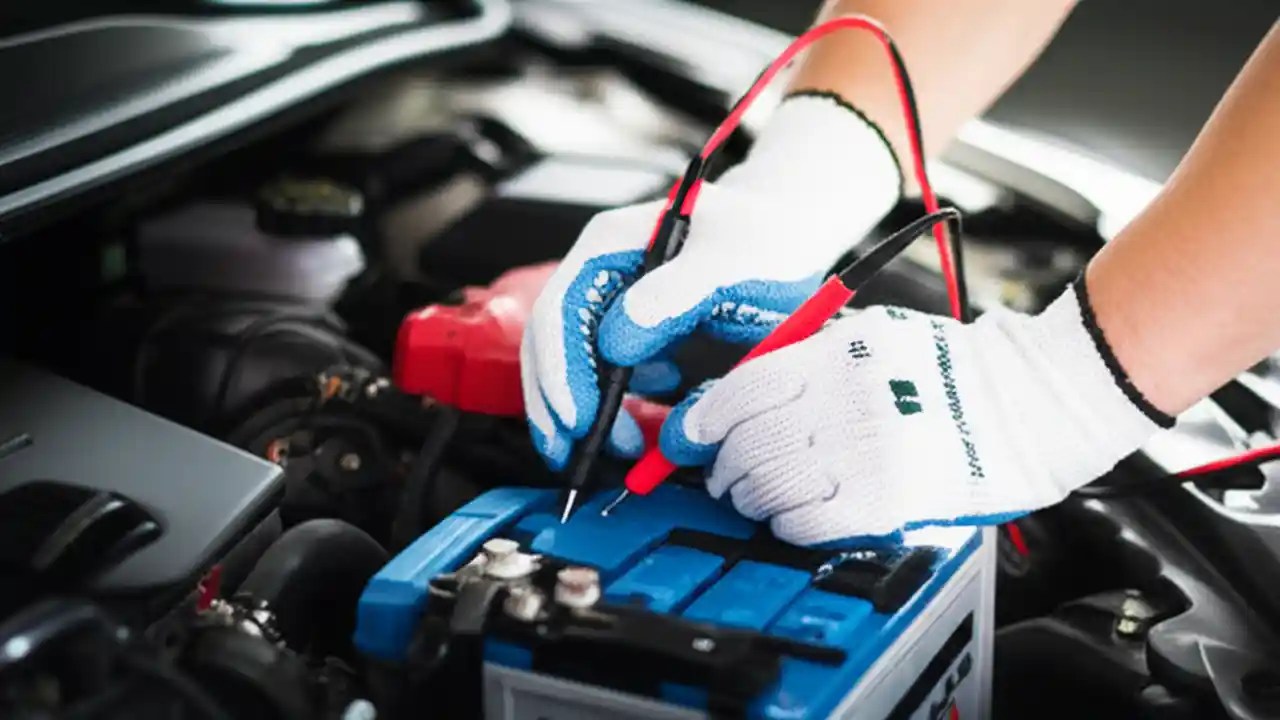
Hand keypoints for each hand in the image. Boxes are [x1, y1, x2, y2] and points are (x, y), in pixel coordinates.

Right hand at [522, 93, 901, 468]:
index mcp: (611, 243)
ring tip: (618, 449)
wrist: (789, 238)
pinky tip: (643, 420)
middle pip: (551, 341)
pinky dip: (614, 406)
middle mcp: (600, 270)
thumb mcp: (731, 262)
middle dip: (558, 403)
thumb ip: (677, 293)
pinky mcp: (630, 329)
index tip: (577, 421)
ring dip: (583, 411)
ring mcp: (611, 300)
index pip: (561, 310)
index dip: (561, 371)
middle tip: (576, 456)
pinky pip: (605, 373)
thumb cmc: (766, 242)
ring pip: (573, 363)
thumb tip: (616, 342)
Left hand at [658, 281, 1171, 544]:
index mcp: (836, 357)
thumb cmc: (951, 369)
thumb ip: (806, 357)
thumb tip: (738, 393)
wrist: (1028, 406)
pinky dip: (782, 523)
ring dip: (747, 496)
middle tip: (720, 472)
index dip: (701, 421)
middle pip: (746, 444)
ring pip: (766, 487)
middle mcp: (843, 405)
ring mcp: (862, 457)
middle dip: (719, 465)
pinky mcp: (882, 504)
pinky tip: (789, 514)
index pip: (739, 392)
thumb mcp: (872, 335)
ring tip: (753, 495)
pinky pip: (801, 524)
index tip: (690, 435)